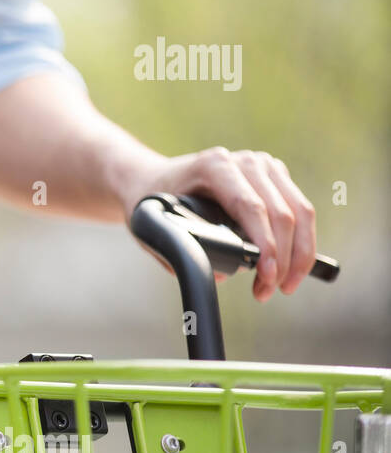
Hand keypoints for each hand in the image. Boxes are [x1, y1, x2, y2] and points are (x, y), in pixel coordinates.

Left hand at [119, 147, 316, 301]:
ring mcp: (263, 165)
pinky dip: (300, 242)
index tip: (267, 276)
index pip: (250, 207)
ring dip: (298, 254)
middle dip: (283, 259)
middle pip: (281, 212)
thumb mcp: (155, 226)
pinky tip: (290, 267)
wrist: (154, 181)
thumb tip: (224, 272)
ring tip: (282, 286)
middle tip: (269, 291)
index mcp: (214, 166)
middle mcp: (244, 161)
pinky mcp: (275, 176)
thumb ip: (182, 250)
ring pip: (300, 211)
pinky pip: (300, 210)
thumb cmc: (152, 203)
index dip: (266, 244)